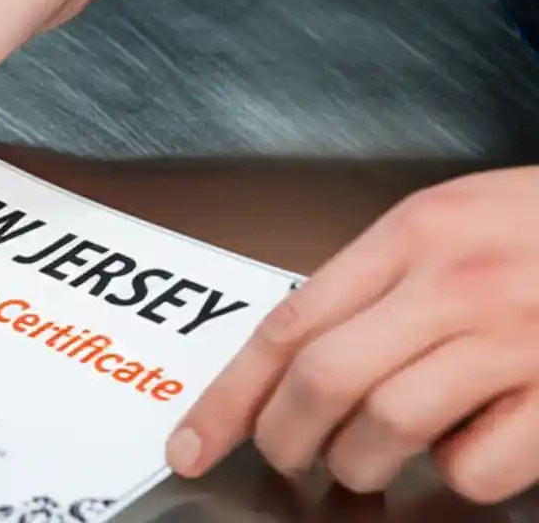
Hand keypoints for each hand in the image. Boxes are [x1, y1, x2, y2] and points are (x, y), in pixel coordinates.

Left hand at [167, 165, 538, 503]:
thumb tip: (295, 360)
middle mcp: (456, 283)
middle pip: (324, 381)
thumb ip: (375, 282)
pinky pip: (479, 464)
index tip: (193, 443)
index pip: (288, 326)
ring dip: (362, 463)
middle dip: (286, 438)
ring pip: (389, 426)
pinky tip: (465, 451)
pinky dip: (457, 476)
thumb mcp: (449, 222)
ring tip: (370, 460)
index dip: (229, 397)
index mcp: (413, 234)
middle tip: (288, 457)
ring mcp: (516, 339)